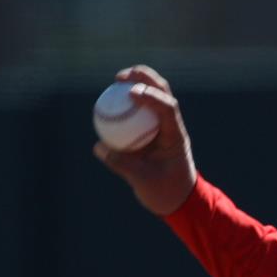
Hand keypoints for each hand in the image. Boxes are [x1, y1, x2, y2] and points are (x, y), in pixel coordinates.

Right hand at [91, 65, 197, 215]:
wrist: (176, 200)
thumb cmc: (165, 192)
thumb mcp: (144, 181)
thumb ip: (123, 164)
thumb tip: (99, 147)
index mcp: (175, 136)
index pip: (167, 108)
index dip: (151, 96)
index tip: (131, 92)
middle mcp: (170, 126)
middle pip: (162, 92)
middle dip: (145, 77)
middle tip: (123, 76)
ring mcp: (161, 126)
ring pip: (152, 96)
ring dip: (137, 83)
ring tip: (118, 79)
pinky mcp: (150, 130)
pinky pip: (137, 112)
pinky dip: (125, 103)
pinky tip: (109, 99)